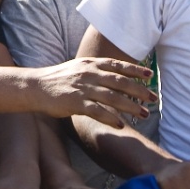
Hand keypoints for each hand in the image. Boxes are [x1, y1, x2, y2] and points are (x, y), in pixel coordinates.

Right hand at [29, 58, 157, 127]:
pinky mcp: (75, 103)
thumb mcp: (79, 68)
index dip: (135, 70)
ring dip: (131, 106)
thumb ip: (96, 70)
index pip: (118, 65)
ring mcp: (83, 88)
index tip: (149, 75)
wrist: (36, 86)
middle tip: (153, 98)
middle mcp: (89, 74)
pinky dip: (111, 118)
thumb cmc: (58, 79)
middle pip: (120, 82)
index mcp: (91, 64)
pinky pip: (97, 111)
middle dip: (139, 90)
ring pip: (112, 97)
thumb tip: (116, 76)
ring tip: (144, 114)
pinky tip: (121, 124)